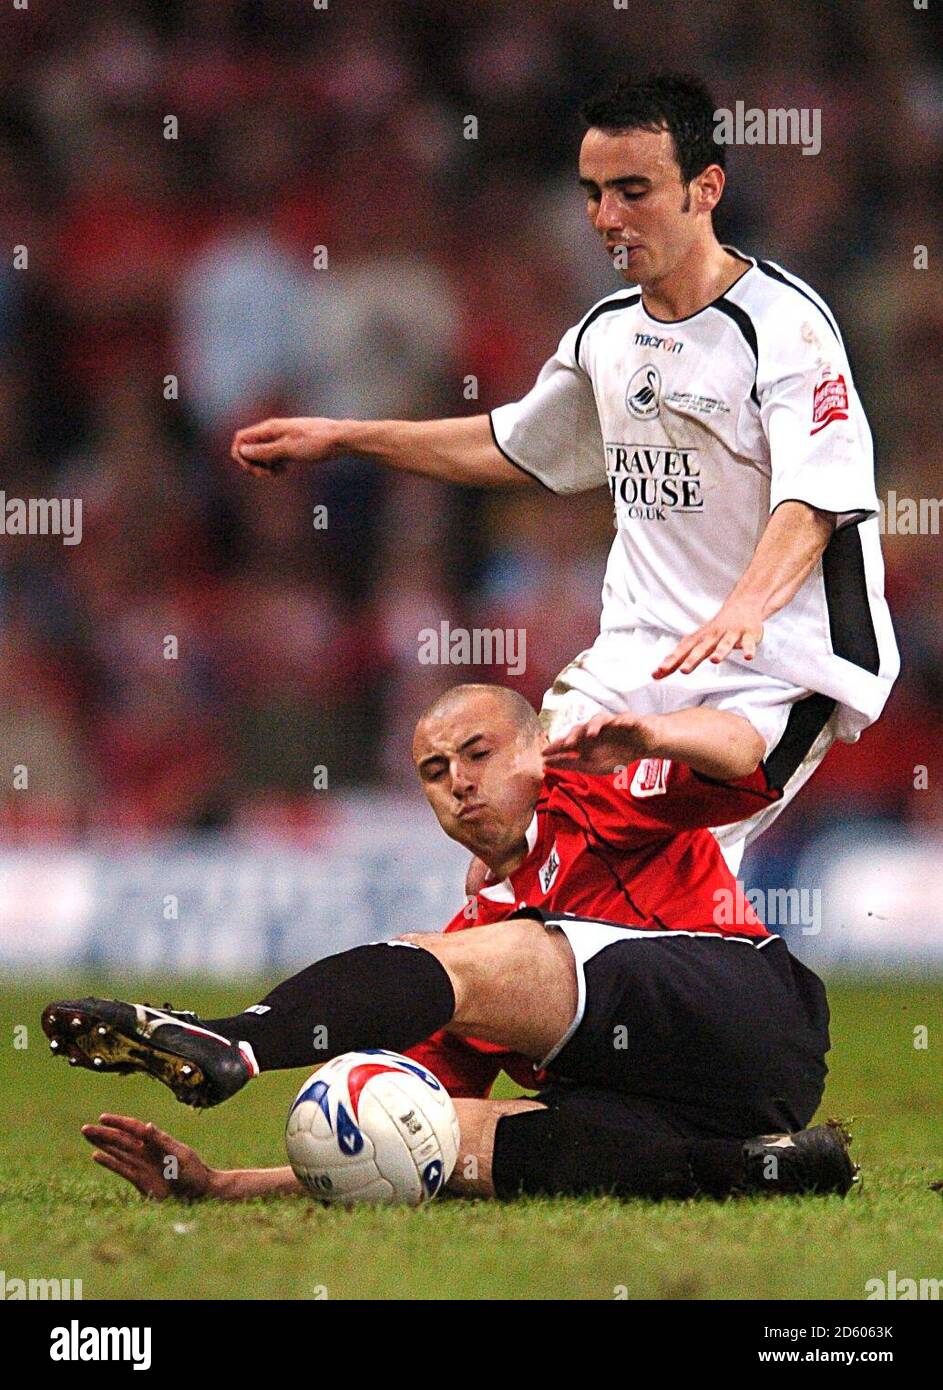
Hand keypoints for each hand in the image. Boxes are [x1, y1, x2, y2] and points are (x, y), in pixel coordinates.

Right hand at [81, 1113, 213, 1200]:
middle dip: (104, 1133)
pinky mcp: (140, 1180)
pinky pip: (121, 1168)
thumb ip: (161, 1142)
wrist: (198, 1193)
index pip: (134, 1128)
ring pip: (117, 1151)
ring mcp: (142, 1164)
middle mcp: (147, 1151)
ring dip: (102, 1143)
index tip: (103, 1118)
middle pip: (121, 1139)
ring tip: (87, 1135)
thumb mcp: (179, 1155)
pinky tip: (96, 1155)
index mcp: (157, 1141)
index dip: (118, 1123)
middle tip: (84, 1128)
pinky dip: (109, 1162)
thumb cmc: (193, 1172)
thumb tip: (146, 1126)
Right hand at [230, 416, 343, 476]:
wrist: (340, 439)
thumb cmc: (316, 442)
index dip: (240, 455)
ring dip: (264, 466)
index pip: (241, 439)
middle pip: (249, 448)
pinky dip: (274, 465)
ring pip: (261, 454)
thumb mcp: (288, 449)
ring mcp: (281, 439)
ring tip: (277, 473)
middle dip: (252, 464)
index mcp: (269, 428)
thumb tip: (243, 452)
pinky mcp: (290, 446)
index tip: (252, 469)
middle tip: (266, 475)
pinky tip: (284, 470)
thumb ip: (264, 451)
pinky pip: (274, 456)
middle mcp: (272, 432)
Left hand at [543, 712, 653, 773]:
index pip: (568, 741)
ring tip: (592, 734)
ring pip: (599, 719)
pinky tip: (620, 725)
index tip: (543, 754)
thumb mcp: (592, 765)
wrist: (642, 744)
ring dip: (594, 725)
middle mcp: (595, 730)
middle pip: (581, 728)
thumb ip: (571, 764)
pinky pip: (625, 719)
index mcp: (586, 741)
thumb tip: (546, 764)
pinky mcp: (628, 720)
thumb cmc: (616, 753)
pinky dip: (623, 721)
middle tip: (567, 744)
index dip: (557, 746)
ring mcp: (611, 723)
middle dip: (574, 735)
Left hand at [653, 600, 763, 678]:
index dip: (671, 661)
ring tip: (715, 660)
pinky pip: (748, 643)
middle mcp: (713, 636)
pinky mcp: (748, 634)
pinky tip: (748, 657)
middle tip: (684, 671)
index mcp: (699, 639)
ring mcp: (731, 634)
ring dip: (720, 652)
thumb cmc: (715, 630)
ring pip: (724, 644)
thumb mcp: (697, 642)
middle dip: (692, 659)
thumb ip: (679, 659)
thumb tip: (656, 674)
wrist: (743, 605)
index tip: (658, 672)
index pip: (682, 651)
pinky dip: (749, 649)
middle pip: (701, 648)